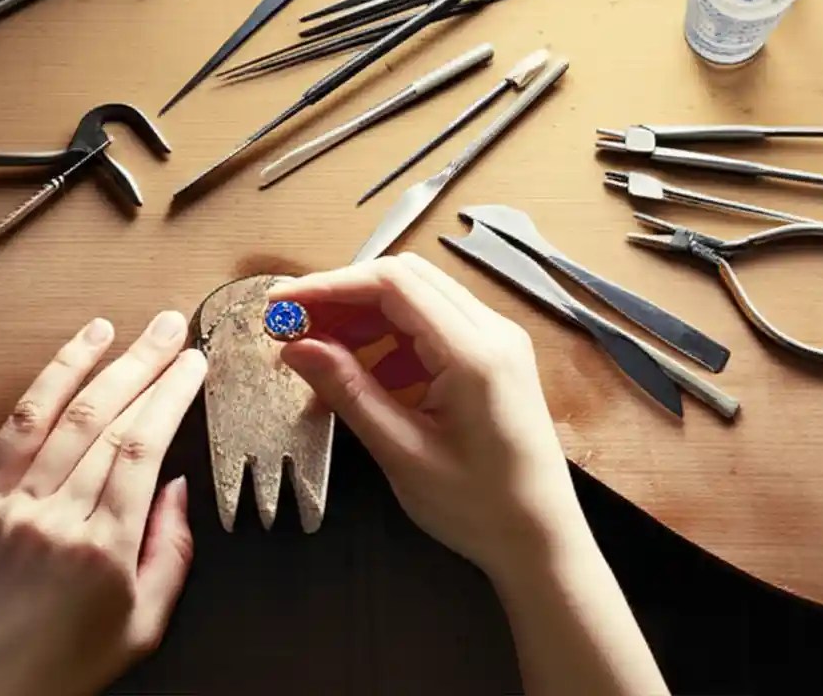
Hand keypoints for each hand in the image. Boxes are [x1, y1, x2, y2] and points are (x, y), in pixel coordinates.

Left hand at [0, 312, 206, 695]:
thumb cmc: (50, 669)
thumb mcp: (138, 630)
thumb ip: (169, 556)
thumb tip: (177, 490)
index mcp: (105, 549)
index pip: (145, 448)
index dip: (173, 396)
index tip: (194, 366)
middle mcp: (59, 515)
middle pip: (112, 419)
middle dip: (149, 365)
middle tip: (175, 329)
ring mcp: (14, 499)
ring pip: (68, 413)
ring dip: (105, 360)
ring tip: (136, 327)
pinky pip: (19, 424)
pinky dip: (50, 380)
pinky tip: (76, 352)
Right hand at [268, 254, 582, 579]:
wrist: (542, 541)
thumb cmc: (478, 508)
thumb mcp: (402, 453)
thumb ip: (348, 392)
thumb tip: (294, 347)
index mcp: (475, 353)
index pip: (393, 284)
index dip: (329, 286)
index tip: (281, 305)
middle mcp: (493, 332)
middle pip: (405, 280)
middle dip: (343, 297)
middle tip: (292, 327)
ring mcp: (498, 342)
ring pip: (417, 300)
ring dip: (364, 320)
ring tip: (320, 357)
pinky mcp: (494, 359)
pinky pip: (433, 329)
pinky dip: (390, 343)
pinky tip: (362, 379)